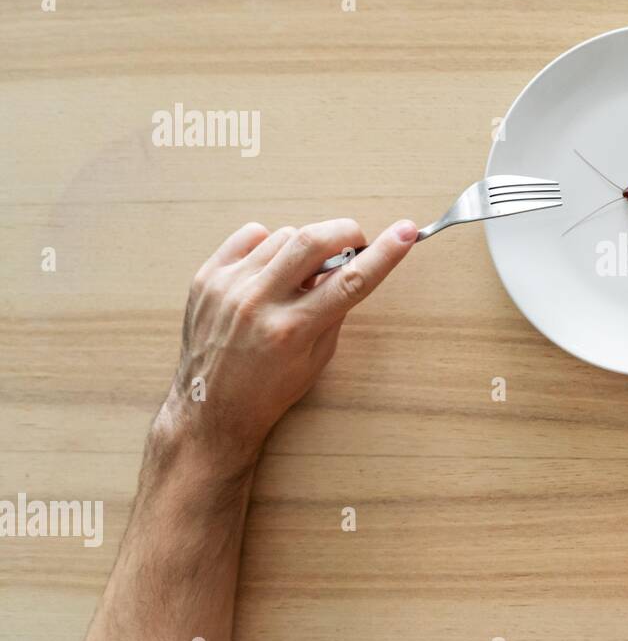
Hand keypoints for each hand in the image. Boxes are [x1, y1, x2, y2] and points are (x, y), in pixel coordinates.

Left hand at [157, 218, 418, 468]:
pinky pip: (250, 236)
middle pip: (314, 240)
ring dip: (305, 247)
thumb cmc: (269, 389)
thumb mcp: (317, 359)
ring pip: (284, 235)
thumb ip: (334, 311)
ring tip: (300, 274)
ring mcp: (229, 286)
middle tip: (353, 243)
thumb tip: (348, 267)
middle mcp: (259, 303)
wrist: (210, 408)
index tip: (406, 232)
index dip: (385, 254)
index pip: (351, 281)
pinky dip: (269, 244)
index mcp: (292, 330)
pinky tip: (271, 268)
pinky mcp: (207, 277)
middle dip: (345, 232)